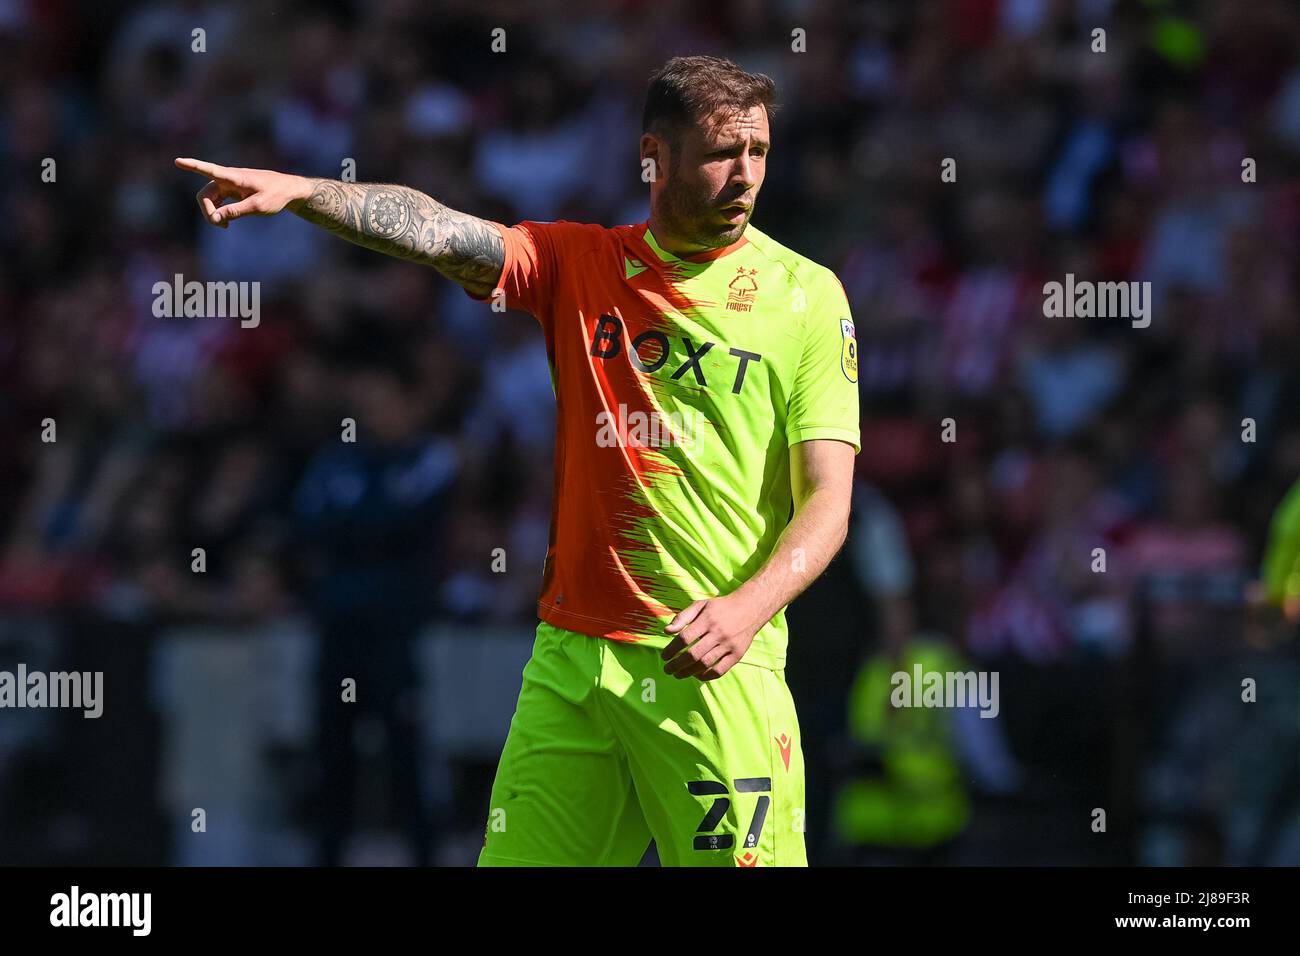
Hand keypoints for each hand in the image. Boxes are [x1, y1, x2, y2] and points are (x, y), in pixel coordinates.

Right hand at [174, 157, 311, 227]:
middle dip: (207, 211)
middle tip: (221, 226)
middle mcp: (228, 178)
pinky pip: (217, 201)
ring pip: (210, 198)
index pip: (209, 170)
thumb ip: (236, 212)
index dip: (193, 166)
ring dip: (213, 213)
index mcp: (234, 177)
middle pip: (205, 194)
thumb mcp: (258, 206)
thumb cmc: (276, 195)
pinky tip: (226, 223)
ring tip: (224, 227)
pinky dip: (219, 212)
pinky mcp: (232, 191)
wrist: (288, 190)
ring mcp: (229, 184)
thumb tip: (216, 218)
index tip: (178, 161)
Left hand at [661, 593, 764, 680]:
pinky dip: (707, 676)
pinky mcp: (737, 654)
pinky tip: (697, 675)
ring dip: (688, 672)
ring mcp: (729, 645)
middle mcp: (718, 633)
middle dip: (677, 665)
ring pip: (705, 663)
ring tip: (678, 674)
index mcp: (707, 620)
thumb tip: (666, 631)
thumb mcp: (701, 605)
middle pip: (693, 654)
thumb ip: (682, 617)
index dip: (671, 649)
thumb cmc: (721, 607)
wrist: (750, 608)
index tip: (664, 657)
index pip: (684, 638)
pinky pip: (720, 670)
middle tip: (667, 670)